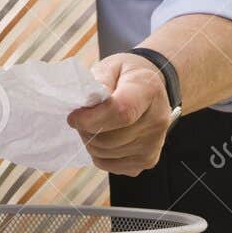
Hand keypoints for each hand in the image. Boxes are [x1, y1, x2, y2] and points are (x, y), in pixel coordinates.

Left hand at [68, 52, 173, 175]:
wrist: (150, 87)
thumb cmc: (127, 76)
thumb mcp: (112, 66)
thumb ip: (99, 80)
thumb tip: (87, 103)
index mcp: (148, 91)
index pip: (121, 112)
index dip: (91, 118)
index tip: (74, 116)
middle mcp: (157, 120)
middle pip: (110, 139)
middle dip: (86, 131)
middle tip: (81, 119)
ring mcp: (154, 144)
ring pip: (106, 154)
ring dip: (91, 142)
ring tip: (93, 125)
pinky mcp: (147, 160)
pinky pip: (111, 165)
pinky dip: (100, 155)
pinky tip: (104, 137)